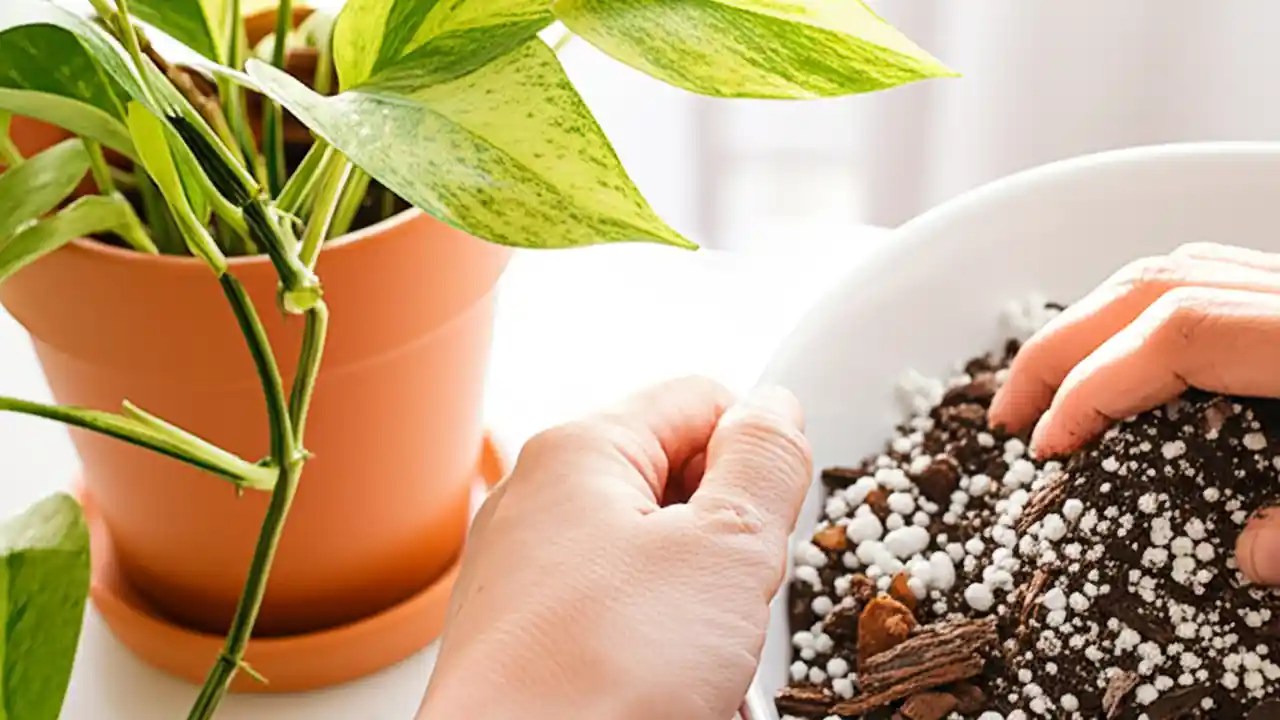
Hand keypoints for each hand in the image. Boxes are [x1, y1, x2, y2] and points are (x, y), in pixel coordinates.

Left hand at [418, 377, 811, 719]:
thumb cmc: (596, 674)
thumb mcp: (723, 551)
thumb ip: (764, 463)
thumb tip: (775, 408)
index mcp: (581, 450)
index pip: (702, 401)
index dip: (755, 455)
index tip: (770, 521)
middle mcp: (542, 499)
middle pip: (678, 482)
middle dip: (725, 542)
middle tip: (728, 601)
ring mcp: (529, 569)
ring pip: (656, 559)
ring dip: (699, 606)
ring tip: (692, 661)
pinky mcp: (528, 633)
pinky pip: (621, 615)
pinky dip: (656, 645)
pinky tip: (661, 689)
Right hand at [988, 242, 1279, 583]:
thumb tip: (1249, 557)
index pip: (1175, 334)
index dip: (1093, 387)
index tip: (1049, 448)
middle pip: (1151, 286)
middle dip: (1060, 350)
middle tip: (1008, 415)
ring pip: (1172, 268)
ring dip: (1092, 323)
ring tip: (1047, 383)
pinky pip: (1208, 275)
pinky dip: (1142, 311)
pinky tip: (1124, 353)